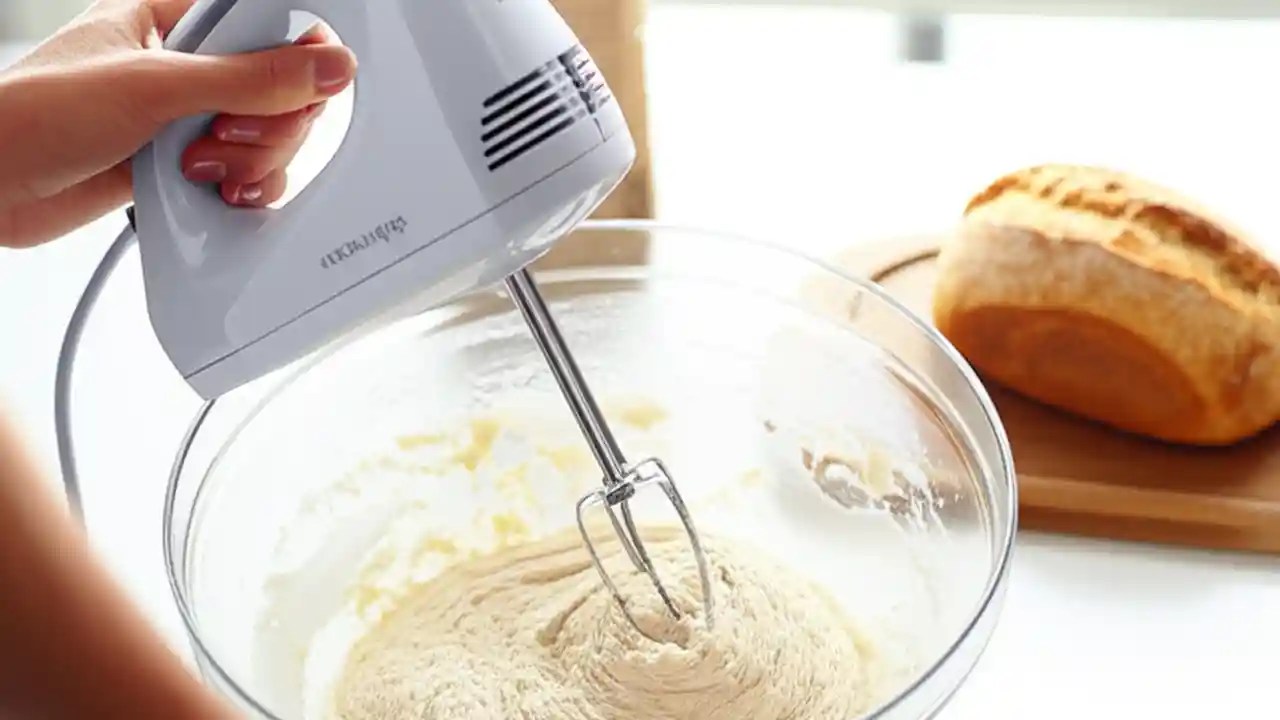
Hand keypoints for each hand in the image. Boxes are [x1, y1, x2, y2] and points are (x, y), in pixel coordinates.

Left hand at [0, 0, 357, 247]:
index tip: (301, 85)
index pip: (268, 19)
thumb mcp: (155, 87)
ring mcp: (187, 116)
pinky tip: (211, 191)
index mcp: (173, 16)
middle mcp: (186, 64)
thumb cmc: (34, 116)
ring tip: (199, 166)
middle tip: (223, 133)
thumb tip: (326, 66)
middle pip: (280, 86)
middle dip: (266, 123)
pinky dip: (241, 189)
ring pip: (268, 136)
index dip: (298, 53)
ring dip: (249, 161)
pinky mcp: (184, 163)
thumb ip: (250, 78)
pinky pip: (245, 174)